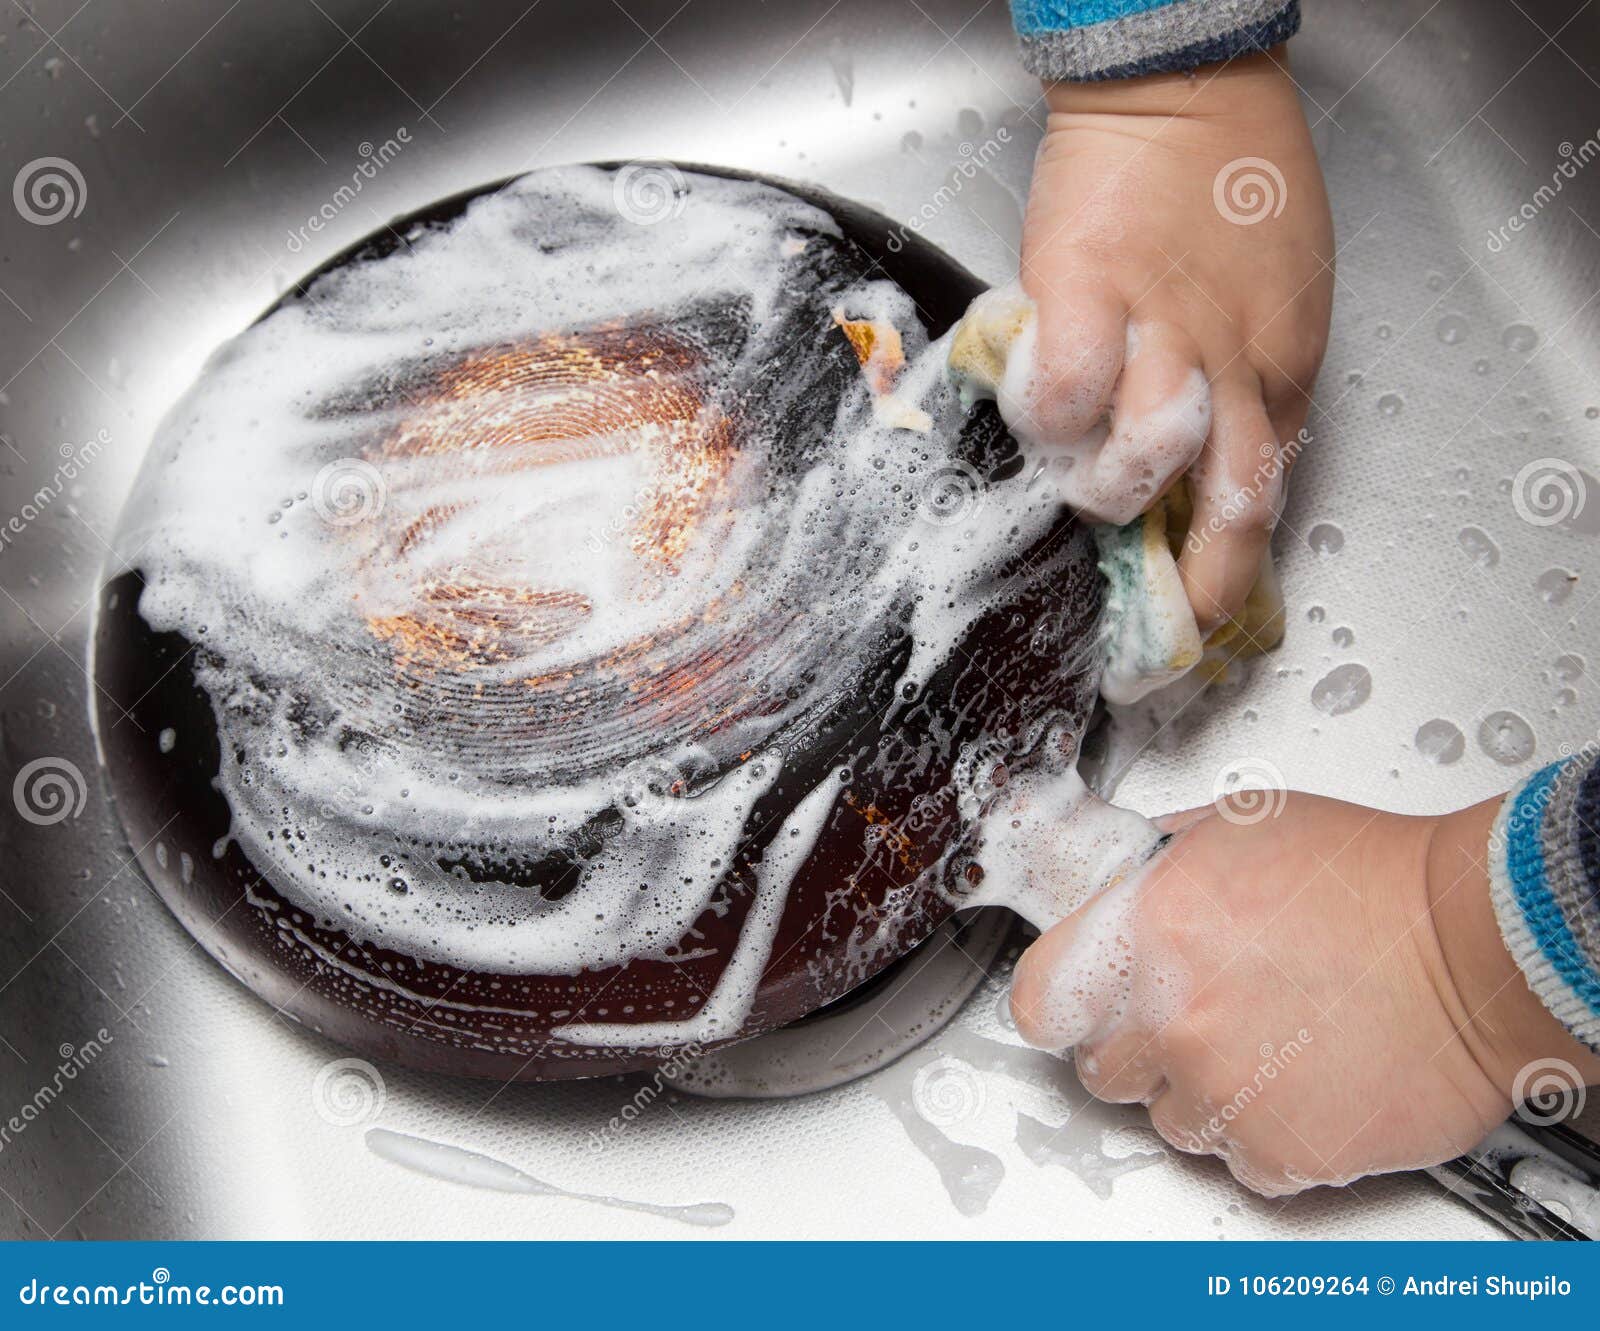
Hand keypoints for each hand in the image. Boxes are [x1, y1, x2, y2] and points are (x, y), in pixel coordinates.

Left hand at [1009, 794, 1599, 1196]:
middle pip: (1100, 1066)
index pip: (1038, 1000)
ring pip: (1167, 1118)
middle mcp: (1172, 1016)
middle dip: (1137, 1043)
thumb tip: (1104, 886)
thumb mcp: (1232, 827)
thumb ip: (1149, 866)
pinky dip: (1266, 1131)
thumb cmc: (1371, 877)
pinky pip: (1239, 1159)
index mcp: (1147, 929)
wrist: (1480, 944)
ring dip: (1202, 1089)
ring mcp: (1223, 1090)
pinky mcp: (1281, 1151)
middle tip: (1197, 1010)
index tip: (1083, 1001)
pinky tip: (1304, 1077)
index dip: (1062, 1000)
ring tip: (1267, 1039)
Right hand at [1018, 51, 1332, 635]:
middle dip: (1189, 579)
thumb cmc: (1237, 185)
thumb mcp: (1282, 296)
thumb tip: (1210, 459)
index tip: (1204, 618)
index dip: (1233, 570)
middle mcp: (1233, 359)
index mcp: (1283, 365)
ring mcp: (1161, 326)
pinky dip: (1046, 418)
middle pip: (1228, 501)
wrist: (1187, 91)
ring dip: (1107, 492)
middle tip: (1151, 625)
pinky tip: (1039, 415)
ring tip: (1082, 485)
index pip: (1266, 494)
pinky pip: (1063, 389)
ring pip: (1145, 456)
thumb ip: (1252, 379)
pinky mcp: (1085, 288)